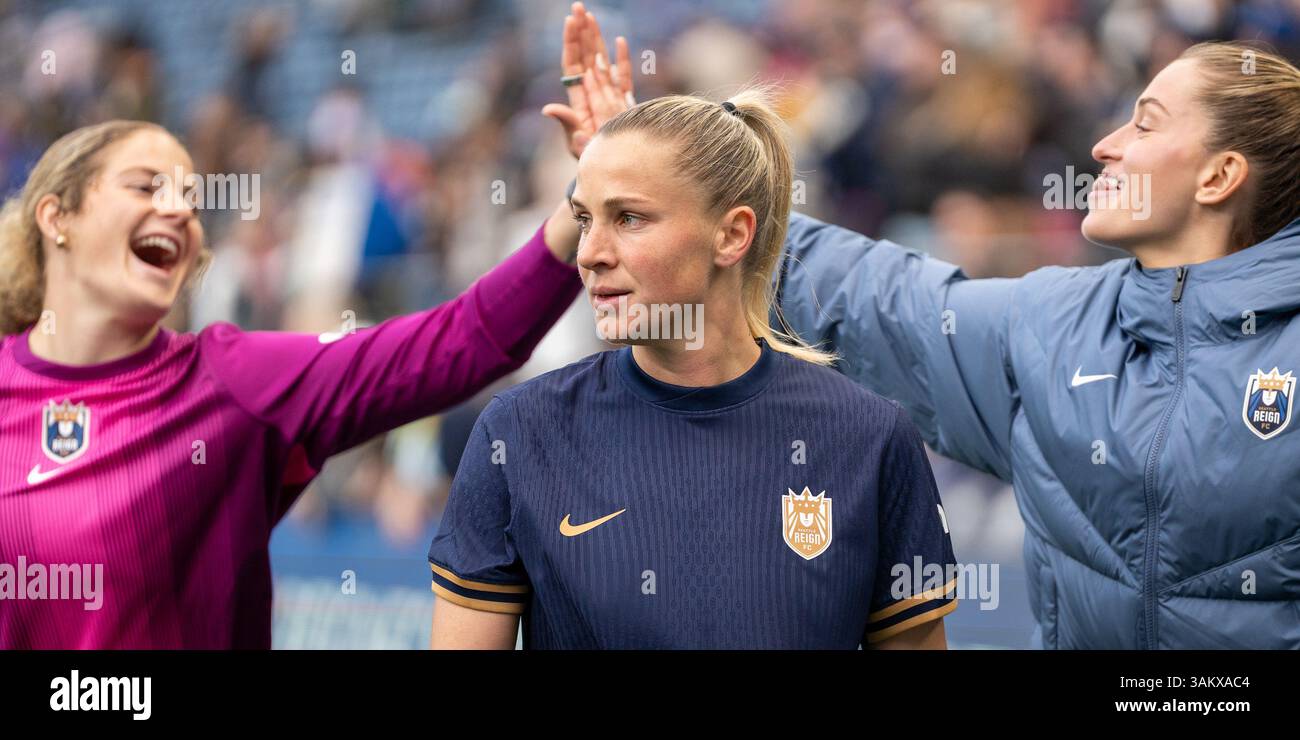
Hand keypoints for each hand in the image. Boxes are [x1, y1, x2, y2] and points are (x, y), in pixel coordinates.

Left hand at [542, 2, 636, 159]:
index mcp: (578, 99)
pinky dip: (621, 60)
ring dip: (597, 39)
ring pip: (601, 61)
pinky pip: (622, 77)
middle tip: (579, 7)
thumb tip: (548, 109)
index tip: (570, 21)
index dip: (571, 42)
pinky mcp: (622, 102)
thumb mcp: (575, 142)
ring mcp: (606, 96)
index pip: (572, 64)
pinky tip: (619, 42)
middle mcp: (590, 94)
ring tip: (592, 17)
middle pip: (585, 57)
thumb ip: (566, 122)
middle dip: (582, 32)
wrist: (607, 172)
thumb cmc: (588, 160)